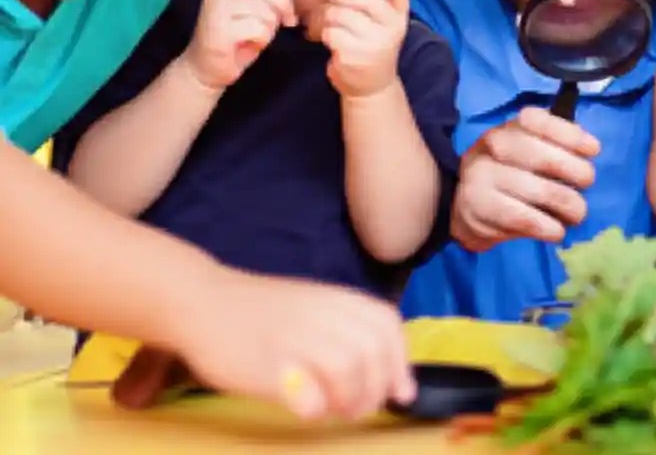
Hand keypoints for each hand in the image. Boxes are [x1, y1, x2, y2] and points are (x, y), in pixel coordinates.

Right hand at [165, 269, 414, 420]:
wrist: (200, 301)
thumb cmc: (261, 312)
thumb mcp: (313, 307)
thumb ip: (347, 330)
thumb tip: (386, 372)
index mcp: (336, 299)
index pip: (387, 326)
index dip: (399, 363)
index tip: (401, 392)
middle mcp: (321, 314)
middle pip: (372, 352)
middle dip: (376, 387)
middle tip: (360, 407)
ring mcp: (295, 339)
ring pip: (348, 368)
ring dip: (351, 399)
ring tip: (338, 410)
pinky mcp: (267, 366)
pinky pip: (307, 395)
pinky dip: (315, 408)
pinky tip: (307, 408)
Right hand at [181, 0, 296, 89]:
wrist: (206, 69)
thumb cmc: (236, 39)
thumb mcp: (254, 11)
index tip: (286, 9)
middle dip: (282, 6)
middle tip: (285, 22)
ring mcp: (216, 8)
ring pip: (264, 9)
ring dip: (269, 27)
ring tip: (257, 36)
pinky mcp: (218, 30)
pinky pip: (257, 28)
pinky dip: (261, 39)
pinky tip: (250, 45)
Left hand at [322, 0, 409, 98]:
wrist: (373, 84)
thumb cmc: (372, 43)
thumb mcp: (382, 21)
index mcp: (399, 15)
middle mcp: (391, 28)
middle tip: (334, 5)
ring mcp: (373, 43)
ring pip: (337, 13)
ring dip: (327, 18)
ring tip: (330, 26)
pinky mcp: (354, 56)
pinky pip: (329, 32)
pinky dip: (323, 34)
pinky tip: (330, 41)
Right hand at [452, 108, 600, 251]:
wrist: (466, 204)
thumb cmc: (511, 172)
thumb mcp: (529, 150)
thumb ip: (557, 144)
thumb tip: (591, 147)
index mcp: (511, 126)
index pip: (539, 121)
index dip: (570, 134)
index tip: (594, 150)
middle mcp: (494, 145)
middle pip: (543, 157)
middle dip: (576, 171)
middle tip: (588, 184)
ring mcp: (483, 176)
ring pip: (539, 191)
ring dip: (568, 205)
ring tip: (577, 213)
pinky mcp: (480, 207)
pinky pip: (523, 218)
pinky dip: (548, 227)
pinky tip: (557, 231)